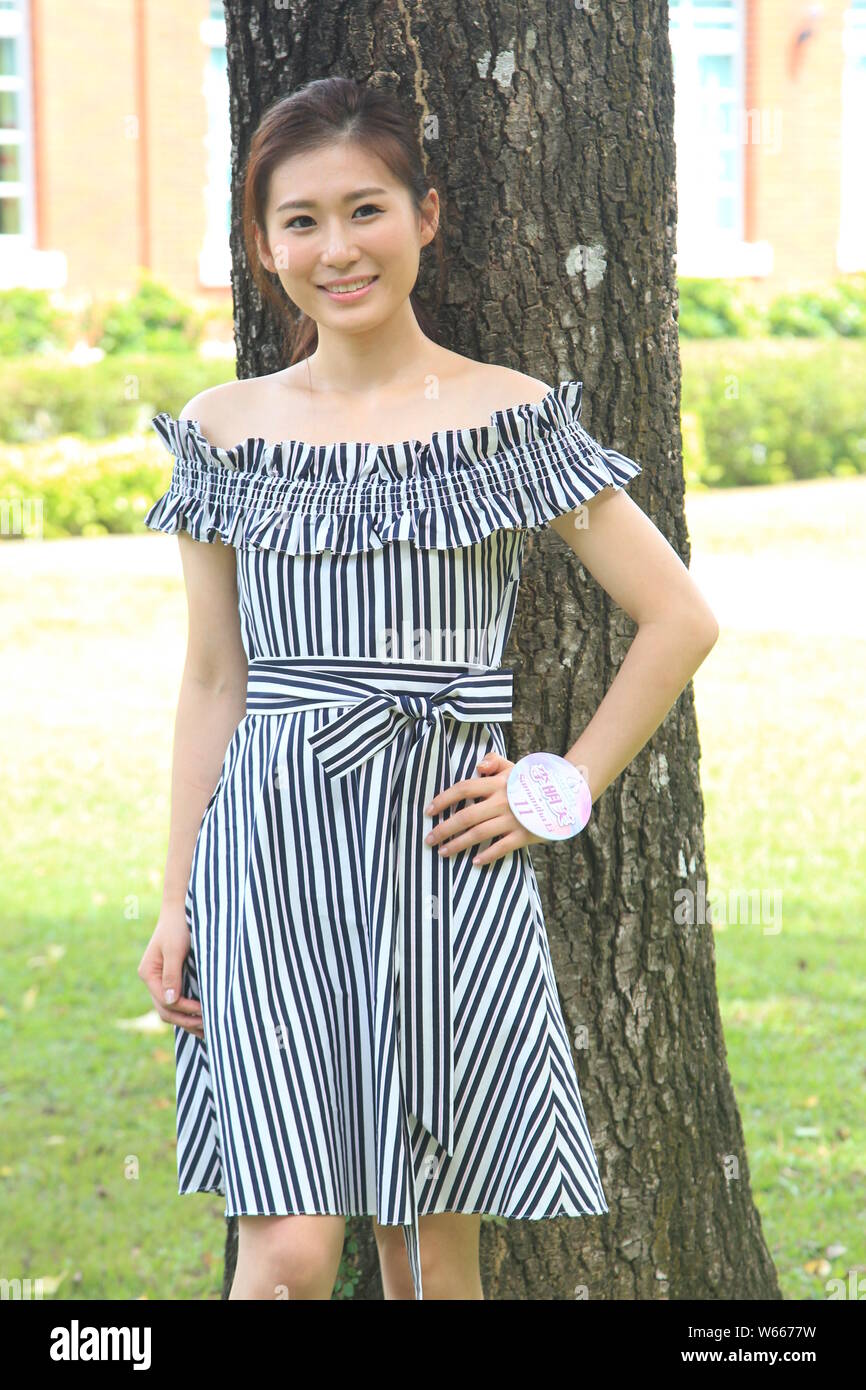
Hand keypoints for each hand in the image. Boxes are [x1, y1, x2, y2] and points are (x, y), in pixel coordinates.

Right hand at [137, 906, 204, 1039]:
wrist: (182, 908)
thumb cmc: (178, 925)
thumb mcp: (175, 949)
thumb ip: (172, 975)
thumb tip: (171, 1001)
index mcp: (148, 974)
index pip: (165, 1001)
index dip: (185, 1009)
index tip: (205, 1010)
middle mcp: (152, 980)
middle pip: (166, 1011)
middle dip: (187, 1021)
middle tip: (209, 1027)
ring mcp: (161, 981)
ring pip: (171, 1010)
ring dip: (188, 1021)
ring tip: (209, 1030)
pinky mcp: (173, 979)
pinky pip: (178, 1002)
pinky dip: (189, 1012)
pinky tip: (204, 1018)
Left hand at [423, 751, 544, 866]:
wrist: (564, 795)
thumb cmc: (531, 782)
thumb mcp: (513, 767)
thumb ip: (493, 762)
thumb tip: (477, 767)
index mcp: (497, 783)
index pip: (463, 789)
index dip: (443, 800)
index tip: (428, 811)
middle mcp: (502, 801)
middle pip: (466, 816)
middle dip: (444, 829)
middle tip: (429, 839)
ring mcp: (513, 819)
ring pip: (479, 834)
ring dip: (458, 844)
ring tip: (443, 852)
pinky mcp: (524, 835)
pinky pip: (502, 847)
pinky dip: (487, 856)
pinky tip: (474, 861)